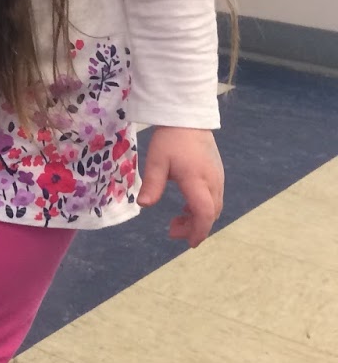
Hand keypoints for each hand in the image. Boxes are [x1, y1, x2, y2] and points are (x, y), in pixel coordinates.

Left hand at [138, 126, 224, 248]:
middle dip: (195, 228)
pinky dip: (201, 208)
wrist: (188, 119)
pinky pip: (213, 198)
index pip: (205, 212)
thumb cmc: (170, 140)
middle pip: (211, 213)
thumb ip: (152, 184)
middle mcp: (213, 182)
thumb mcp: (156, 161)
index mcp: (197, 180)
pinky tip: (186, 208)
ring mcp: (218, 178)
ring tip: (176, 221)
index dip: (198, 230)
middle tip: (172, 231)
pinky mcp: (217, 174)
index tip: (188, 243)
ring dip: (198, 218)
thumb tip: (144, 205)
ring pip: (214, 207)